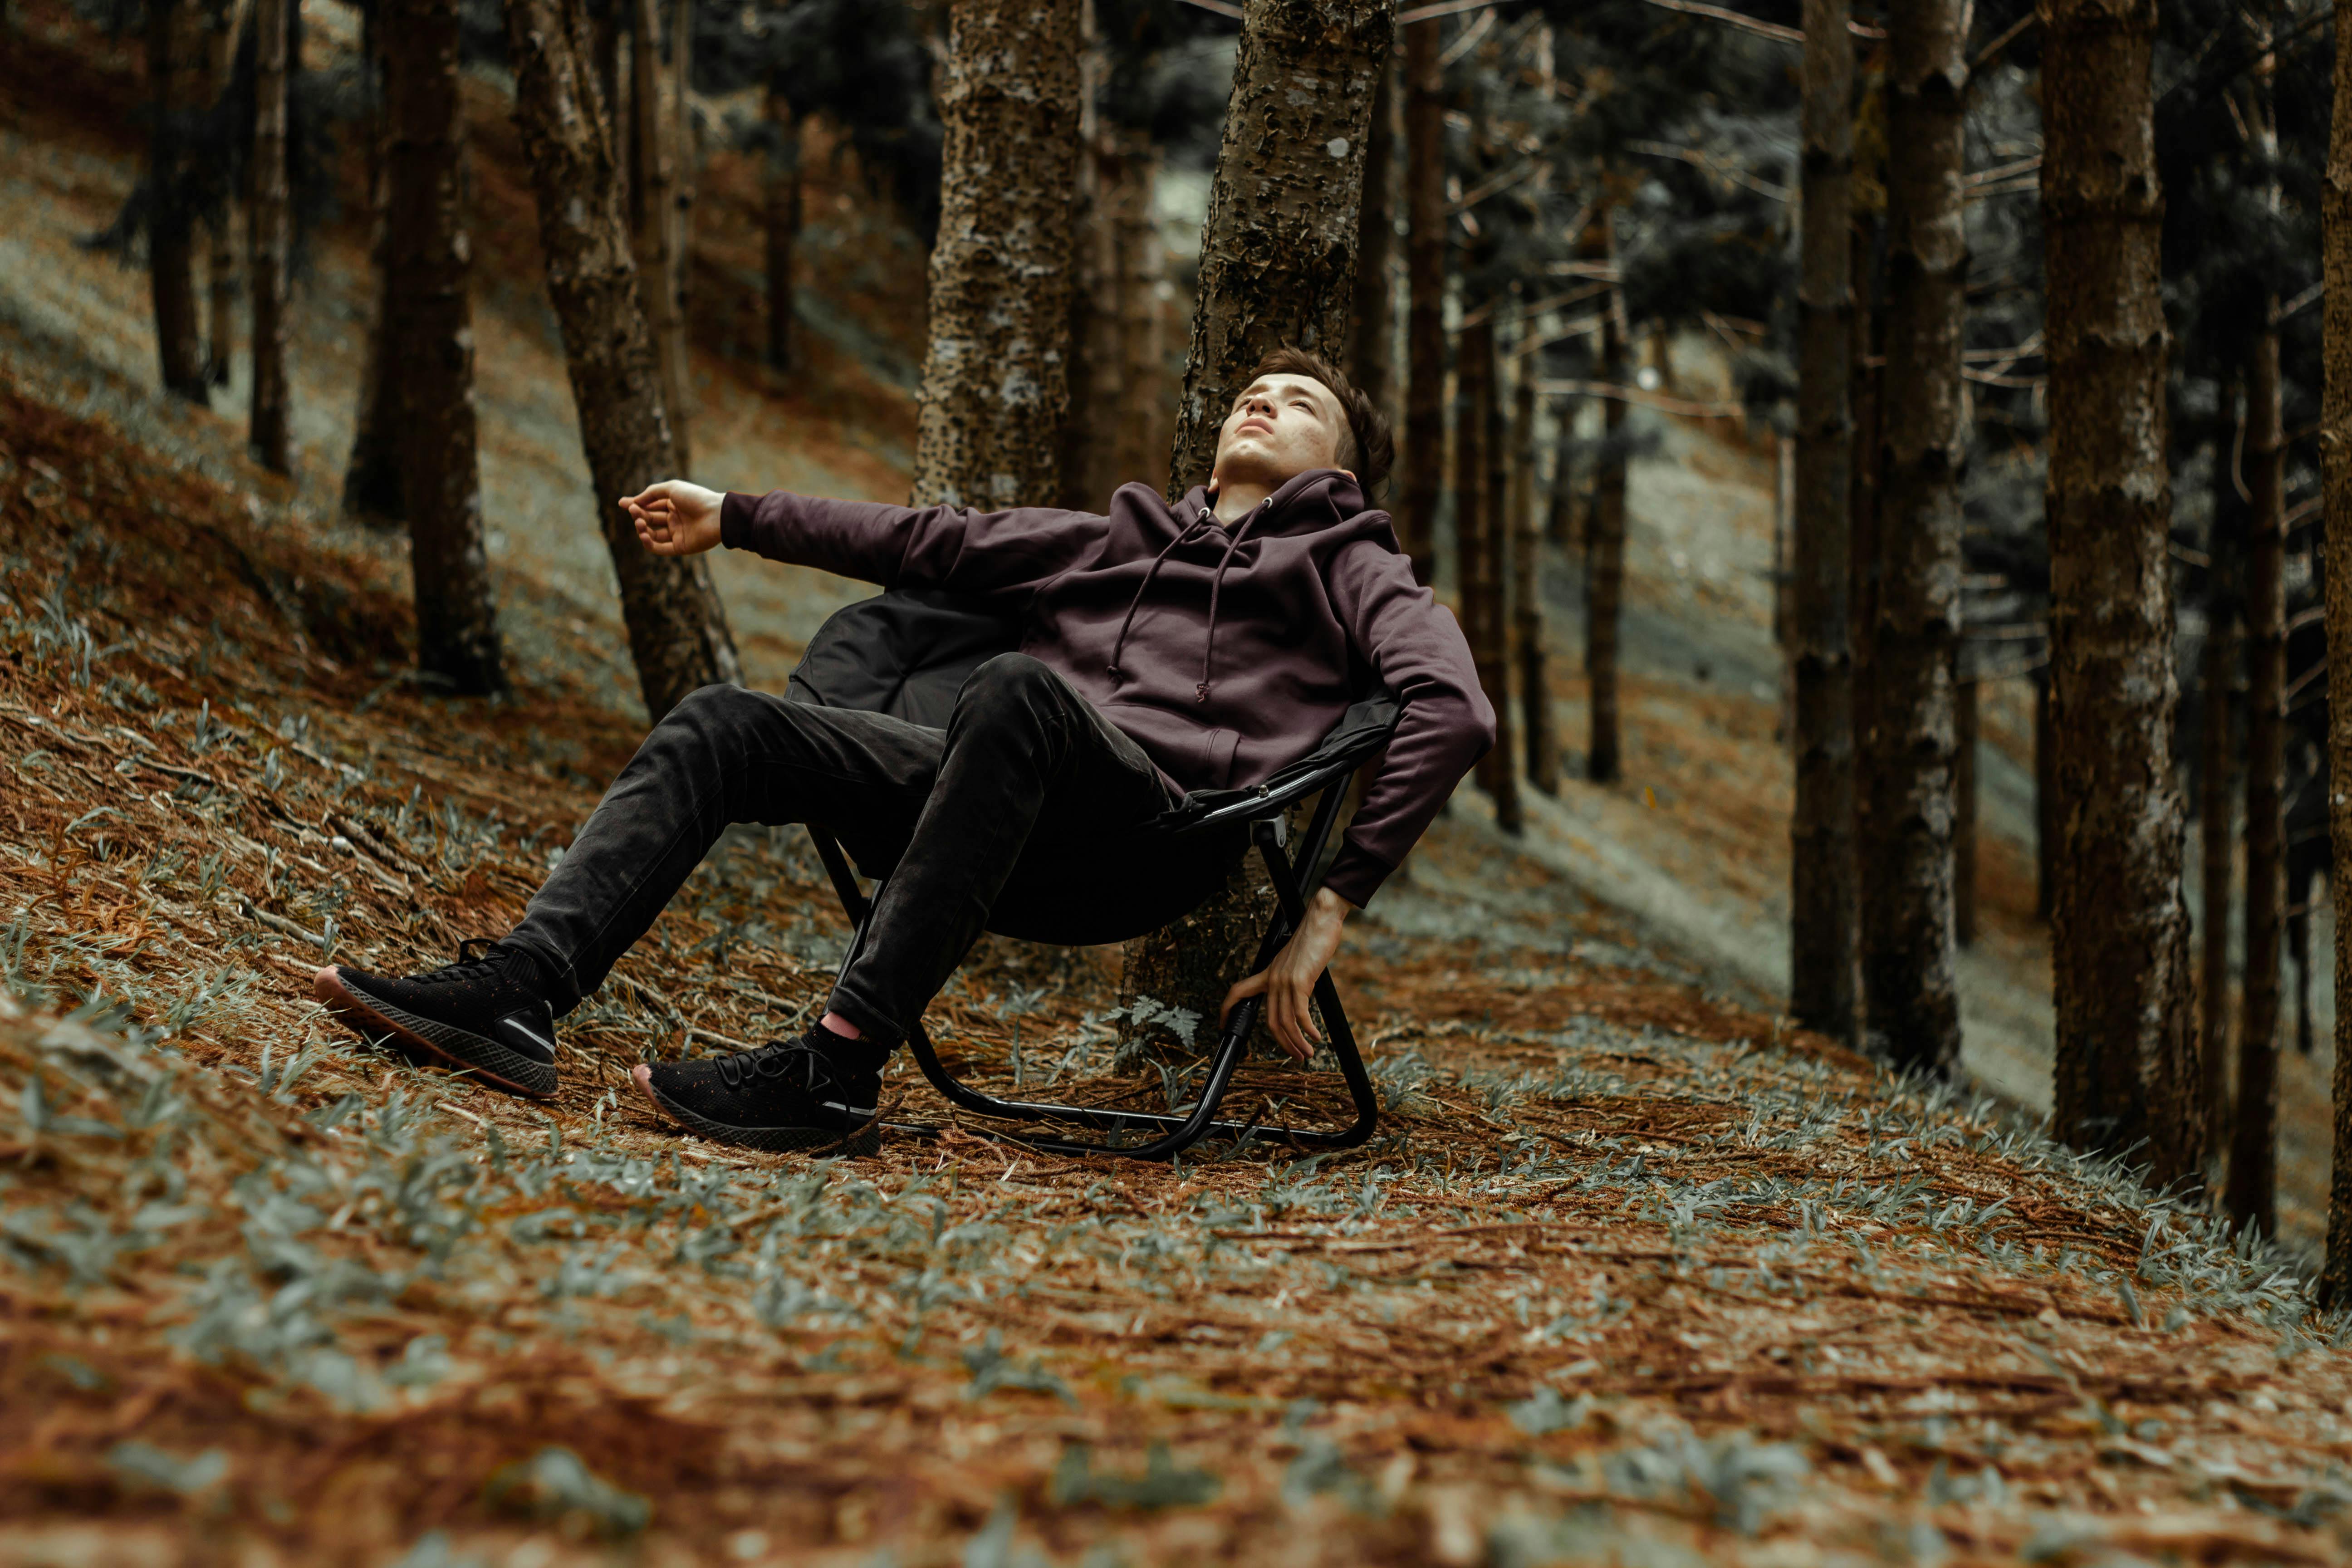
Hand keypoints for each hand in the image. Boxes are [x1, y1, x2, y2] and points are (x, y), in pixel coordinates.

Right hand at [623, 479, 724, 555]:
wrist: (716, 514)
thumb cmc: (696, 498)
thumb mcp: (671, 489)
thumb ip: (651, 494)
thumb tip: (633, 501)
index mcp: (673, 505)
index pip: (650, 506)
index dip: (636, 505)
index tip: (622, 503)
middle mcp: (674, 519)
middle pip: (650, 519)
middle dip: (638, 515)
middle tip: (633, 511)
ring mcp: (677, 534)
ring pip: (653, 534)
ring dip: (642, 529)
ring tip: (639, 522)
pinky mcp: (681, 547)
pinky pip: (660, 548)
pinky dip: (649, 543)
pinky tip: (643, 535)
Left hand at [1220, 886, 1353, 1061]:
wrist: (1321, 920)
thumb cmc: (1312, 939)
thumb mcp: (1295, 961)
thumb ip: (1292, 979)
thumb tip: (1298, 995)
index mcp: (1268, 973)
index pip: (1238, 991)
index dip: (1226, 1008)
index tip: (1223, 1025)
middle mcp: (1272, 978)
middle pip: (1269, 1020)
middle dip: (1283, 1043)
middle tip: (1297, 1056)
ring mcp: (1284, 980)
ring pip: (1284, 1022)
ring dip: (1297, 1042)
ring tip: (1307, 1054)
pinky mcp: (1300, 981)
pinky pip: (1299, 1014)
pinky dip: (1307, 1030)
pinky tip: (1315, 1037)